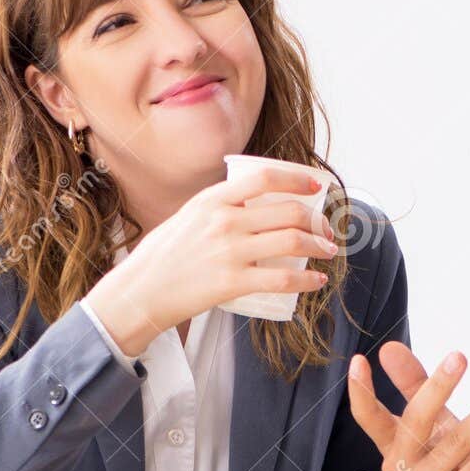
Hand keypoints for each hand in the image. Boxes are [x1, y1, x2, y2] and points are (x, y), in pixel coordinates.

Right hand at [83, 164, 335, 356]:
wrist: (141, 291)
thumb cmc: (164, 255)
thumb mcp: (189, 215)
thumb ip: (220, 206)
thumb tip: (255, 202)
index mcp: (213, 199)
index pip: (265, 178)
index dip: (297, 180)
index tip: (315, 188)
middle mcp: (224, 221)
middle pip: (288, 212)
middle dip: (318, 221)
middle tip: (327, 230)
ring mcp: (230, 252)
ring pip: (293, 242)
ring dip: (320, 246)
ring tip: (328, 251)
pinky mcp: (233, 283)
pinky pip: (282, 279)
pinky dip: (308, 280)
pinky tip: (317, 280)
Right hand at [348, 342, 469, 470]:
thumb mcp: (436, 429)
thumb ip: (416, 388)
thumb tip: (390, 348)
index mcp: (393, 449)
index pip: (369, 419)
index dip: (360, 392)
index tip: (361, 359)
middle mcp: (400, 469)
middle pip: (415, 421)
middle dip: (438, 386)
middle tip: (459, 356)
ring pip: (458, 441)